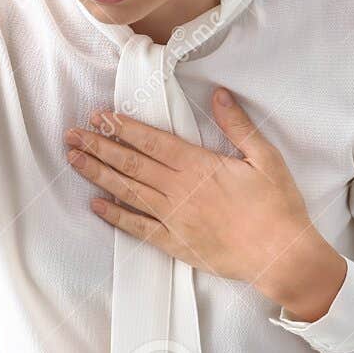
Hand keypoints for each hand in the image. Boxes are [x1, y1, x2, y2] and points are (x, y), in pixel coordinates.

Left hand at [64, 87, 347, 320]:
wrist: (281, 257)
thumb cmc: (278, 206)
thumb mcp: (265, 158)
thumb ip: (238, 126)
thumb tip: (219, 95)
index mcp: (200, 166)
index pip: (152, 142)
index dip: (123, 128)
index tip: (100, 116)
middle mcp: (180, 191)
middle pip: (131, 164)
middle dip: (99, 146)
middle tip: (72, 133)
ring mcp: (175, 219)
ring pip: (128, 192)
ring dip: (99, 174)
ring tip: (75, 159)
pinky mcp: (176, 244)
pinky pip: (138, 228)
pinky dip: (115, 215)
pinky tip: (97, 205)